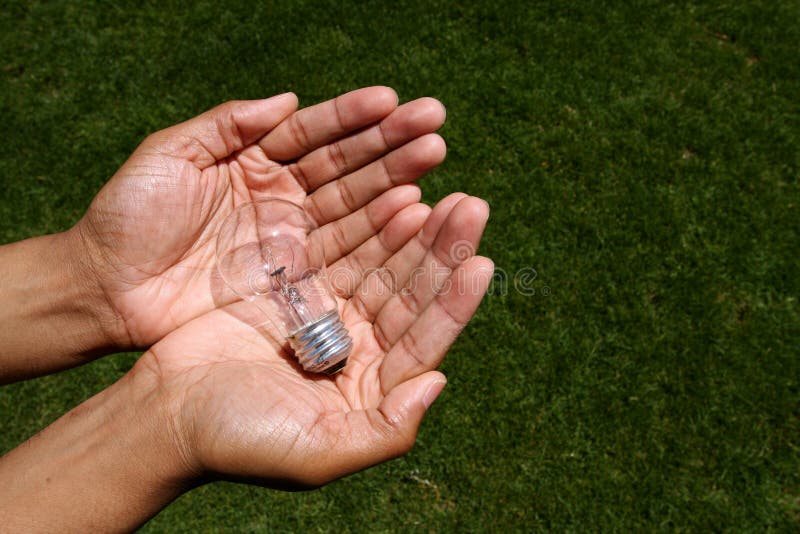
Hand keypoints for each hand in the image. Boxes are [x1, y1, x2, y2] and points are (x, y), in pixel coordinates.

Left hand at [74, 87, 447, 348]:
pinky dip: (378, 235)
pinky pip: (342, 254)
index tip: (393, 101)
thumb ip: (229, 123)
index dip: (353, 117)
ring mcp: (292, 240)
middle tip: (434, 126)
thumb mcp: (171, 154)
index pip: (313, 133)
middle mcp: (282, 198)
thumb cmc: (128, 215)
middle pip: (345, 167)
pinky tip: (410, 214)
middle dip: (390, 145)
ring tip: (432, 160)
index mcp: (254, 161)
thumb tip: (289, 99)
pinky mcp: (293, 281)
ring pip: (353, 207)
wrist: (106, 288)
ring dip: (394, 184)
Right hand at [135, 194, 491, 486]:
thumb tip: (436, 384)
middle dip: (443, 251)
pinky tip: (396, 198)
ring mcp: (332, 314)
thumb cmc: (239, 440)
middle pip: (412, 291)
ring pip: (384, 264)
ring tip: (446, 194)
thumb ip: (386, 430)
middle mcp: (360, 346)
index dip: (455, 303)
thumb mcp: (318, 453)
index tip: (481, 262)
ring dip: (415, 230)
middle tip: (473, 206)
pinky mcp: (300, 289)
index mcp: (373, 386)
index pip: (425, 339)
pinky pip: (344, 249)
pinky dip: (370, 224)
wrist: (167, 414)